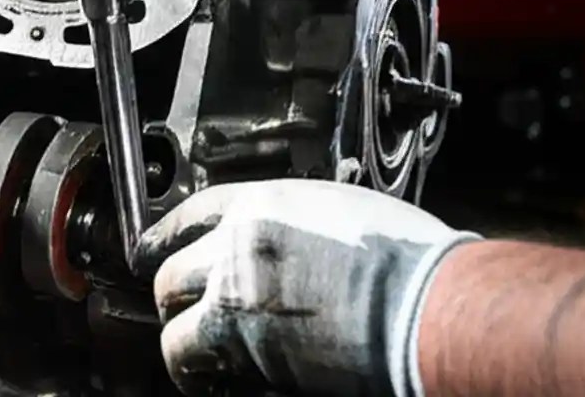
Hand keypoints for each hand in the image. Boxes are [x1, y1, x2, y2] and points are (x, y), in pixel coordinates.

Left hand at [139, 179, 478, 395]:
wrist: (429, 310)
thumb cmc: (412, 266)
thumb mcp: (346, 216)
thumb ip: (299, 229)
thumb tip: (287, 249)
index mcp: (266, 206)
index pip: (191, 214)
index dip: (167, 235)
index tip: (155, 249)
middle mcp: (239, 244)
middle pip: (171, 269)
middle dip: (175, 293)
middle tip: (184, 309)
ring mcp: (234, 293)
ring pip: (171, 316)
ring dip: (181, 335)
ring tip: (194, 351)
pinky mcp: (237, 342)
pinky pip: (189, 356)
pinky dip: (194, 370)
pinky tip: (209, 377)